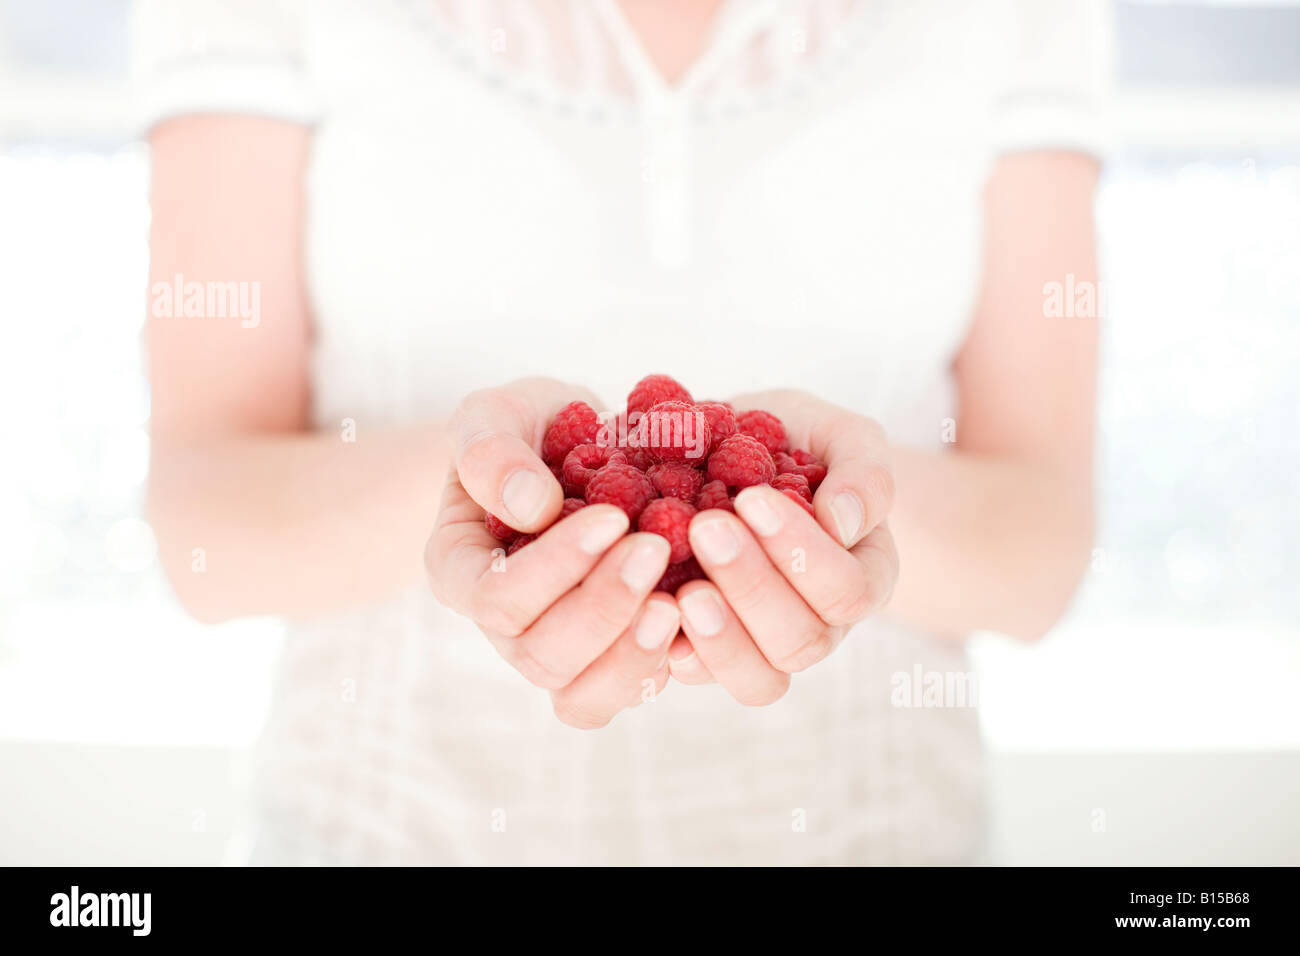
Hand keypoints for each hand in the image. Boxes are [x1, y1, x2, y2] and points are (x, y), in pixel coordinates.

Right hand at [425, 378, 678, 728]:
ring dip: (633, 653)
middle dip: (602, 608)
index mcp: (461, 571)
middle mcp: (505, 628)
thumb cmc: (524, 429)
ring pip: (584, 696)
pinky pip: (630, 688)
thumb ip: (491, 451)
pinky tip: (700, 613)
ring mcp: (560, 650)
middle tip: (656, 550)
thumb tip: (532, 507)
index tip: (612, 517)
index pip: (496, 598)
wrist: (569, 446)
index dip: (555, 568)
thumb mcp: (494, 414)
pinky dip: (668, 660)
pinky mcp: (612, 655)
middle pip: (542, 657)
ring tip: (681, 602)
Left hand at [668, 390, 898, 704]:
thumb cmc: (792, 441)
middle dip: (752, 587)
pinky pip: (695, 676)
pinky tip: (647, 613)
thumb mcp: (836, 434)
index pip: (847, 590)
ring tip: (681, 590)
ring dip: (720, 636)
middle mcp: (817, 624)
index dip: (803, 554)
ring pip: (758, 680)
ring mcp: (760, 646)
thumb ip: (862, 469)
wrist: (725, 449)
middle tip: (705, 530)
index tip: (751, 499)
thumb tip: (841, 519)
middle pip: (801, 642)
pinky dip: (668, 651)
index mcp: (860, 575)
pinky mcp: (704, 650)